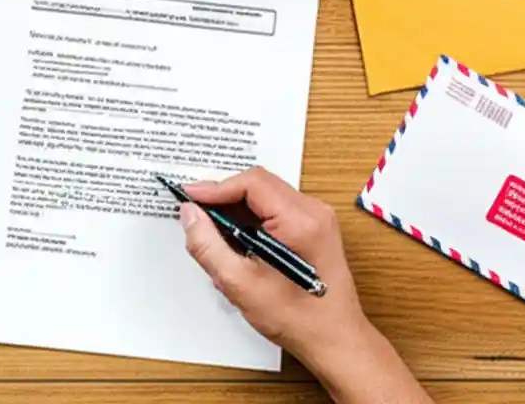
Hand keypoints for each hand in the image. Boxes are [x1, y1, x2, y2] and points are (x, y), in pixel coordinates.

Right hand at [180, 168, 429, 403]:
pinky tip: (237, 245)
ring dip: (237, 210)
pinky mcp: (315, 229)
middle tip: (196, 215)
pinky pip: (277, 211)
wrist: (335, 340)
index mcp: (300, 221)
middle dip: (224, 198)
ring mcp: (318, 219)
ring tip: (215, 236)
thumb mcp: (240, 284)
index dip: (215, 187)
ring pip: (266, 198)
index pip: (251, 183)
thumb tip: (190, 215)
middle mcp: (314, 212)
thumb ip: (208, 245)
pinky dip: (252, 221)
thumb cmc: (298, 318)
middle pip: (259, 186)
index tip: (189, 197)